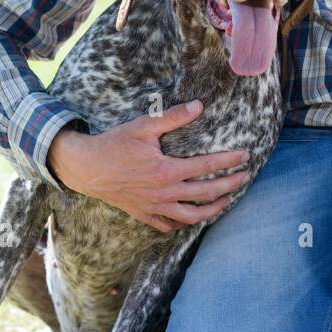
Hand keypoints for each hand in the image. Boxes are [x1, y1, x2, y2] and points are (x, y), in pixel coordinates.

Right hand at [47, 102, 249, 233]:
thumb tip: (199, 106)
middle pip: (206, 193)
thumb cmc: (114, 144)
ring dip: (212, 209)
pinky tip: (192, 217)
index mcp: (167, 170)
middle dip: (229, 185)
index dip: (228, 161)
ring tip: (226, 201)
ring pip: (191, 216)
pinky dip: (183, 223)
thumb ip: (173, 117)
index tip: (245, 155)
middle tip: (245, 177)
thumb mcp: (144, 126)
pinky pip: (168, 225)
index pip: (206, 166)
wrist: (86, 168)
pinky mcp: (144, 214)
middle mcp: (164, 193)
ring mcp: (154, 207)